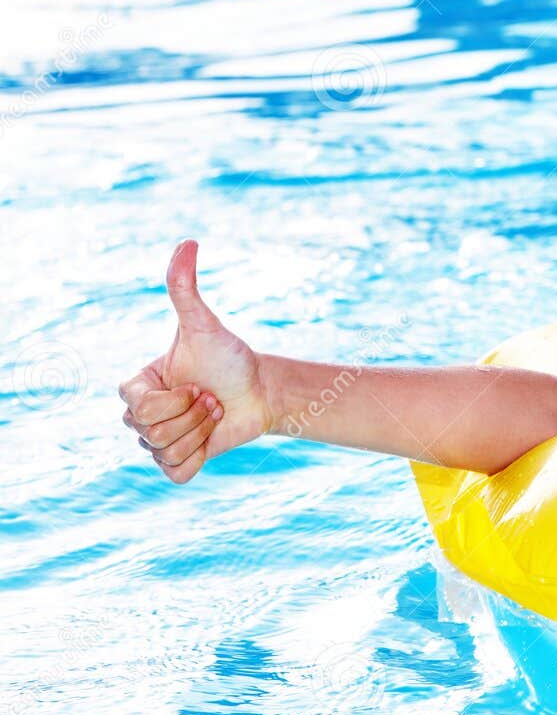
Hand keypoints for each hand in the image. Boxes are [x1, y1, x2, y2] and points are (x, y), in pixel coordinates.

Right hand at [118, 240, 274, 482]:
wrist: (261, 390)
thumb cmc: (231, 357)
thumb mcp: (205, 324)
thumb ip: (185, 288)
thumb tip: (187, 242)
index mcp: (137, 386)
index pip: (137, 407)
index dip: (174, 400)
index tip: (196, 383)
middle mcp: (141, 415)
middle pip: (149, 432)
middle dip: (192, 415)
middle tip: (210, 398)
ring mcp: (157, 441)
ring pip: (165, 451)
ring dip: (200, 432)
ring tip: (213, 412)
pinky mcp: (178, 464)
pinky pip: (177, 473)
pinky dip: (199, 457)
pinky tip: (211, 437)